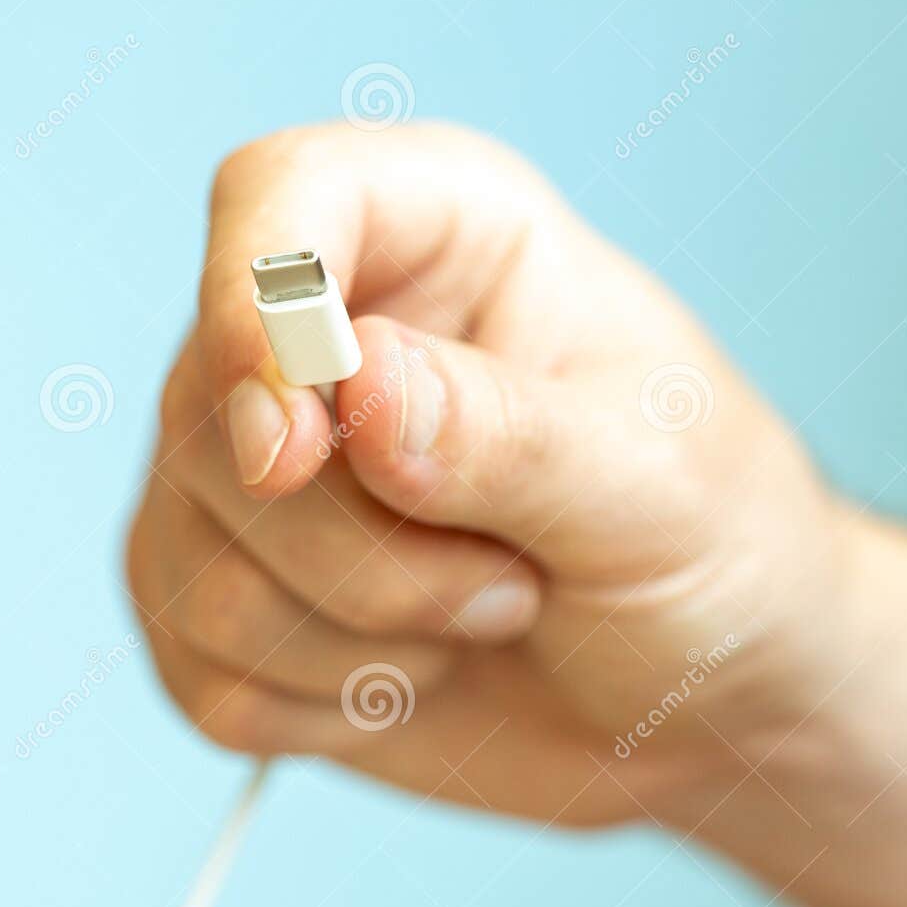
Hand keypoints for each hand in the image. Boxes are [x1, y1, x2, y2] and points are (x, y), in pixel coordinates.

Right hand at [127, 122, 839, 824]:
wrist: (712, 705)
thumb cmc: (715, 552)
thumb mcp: (654, 486)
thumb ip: (509, 433)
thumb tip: (352, 384)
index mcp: (444, 239)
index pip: (278, 198)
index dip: (250, 303)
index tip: (293, 445)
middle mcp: (330, 341)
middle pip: (212, 411)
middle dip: (361, 549)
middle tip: (515, 585)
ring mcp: (267, 479)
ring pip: (192, 557)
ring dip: (358, 634)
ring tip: (489, 616)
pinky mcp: (243, 602)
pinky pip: (198, 667)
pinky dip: (318, 707)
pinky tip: (418, 681)